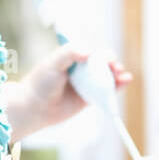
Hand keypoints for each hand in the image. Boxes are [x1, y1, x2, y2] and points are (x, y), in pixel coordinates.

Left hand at [5, 44, 132, 139]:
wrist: (35, 108)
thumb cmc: (40, 83)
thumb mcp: (53, 63)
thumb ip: (69, 53)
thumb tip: (89, 51)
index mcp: (72, 57)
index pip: (92, 51)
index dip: (101, 54)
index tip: (105, 58)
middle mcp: (81, 69)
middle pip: (102, 63)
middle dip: (112, 64)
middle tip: (115, 68)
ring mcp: (86, 84)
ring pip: (106, 77)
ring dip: (117, 74)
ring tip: (122, 76)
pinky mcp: (90, 98)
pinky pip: (106, 91)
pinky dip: (117, 87)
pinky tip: (124, 82)